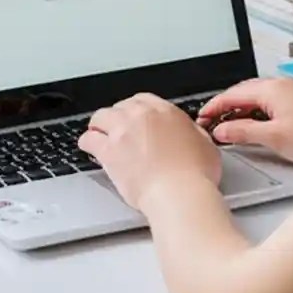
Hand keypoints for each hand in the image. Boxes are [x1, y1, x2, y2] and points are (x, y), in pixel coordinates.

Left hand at [79, 93, 221, 211]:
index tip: (134, 117)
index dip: (135, 109)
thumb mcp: (205, 144)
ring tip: (99, 133)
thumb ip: (193, 133)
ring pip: (101, 117)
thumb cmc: (194, 174)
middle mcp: (141, 116)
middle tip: (118, 129)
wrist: (178, 192)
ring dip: (99, 125)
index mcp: (166, 111)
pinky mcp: (109, 151)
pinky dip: (88, 142)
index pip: (143, 99)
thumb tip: (190, 133)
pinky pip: (89, 139)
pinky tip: (88, 147)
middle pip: (120, 107)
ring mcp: (122, 131)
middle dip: (118, 117)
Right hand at [199, 78, 292, 165]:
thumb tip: (221, 131)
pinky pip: (270, 102)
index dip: (214, 106)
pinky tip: (255, 125)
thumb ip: (244, 132)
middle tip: (211, 123)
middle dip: (225, 106)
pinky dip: (256, 111)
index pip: (232, 94)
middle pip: (244, 92)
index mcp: (271, 89)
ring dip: (241, 109)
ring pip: (257, 97)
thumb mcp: (274, 138)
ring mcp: (292, 92)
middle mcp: (281, 85)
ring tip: (229, 126)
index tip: (201, 118)